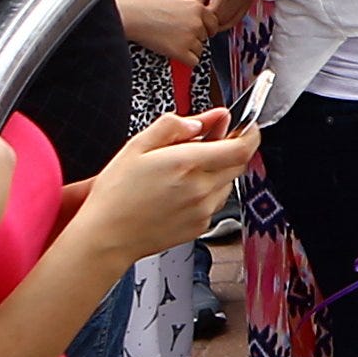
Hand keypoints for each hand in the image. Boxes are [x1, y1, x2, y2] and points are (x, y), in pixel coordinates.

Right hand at [75, 108, 258, 264]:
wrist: (108, 237)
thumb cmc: (117, 194)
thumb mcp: (138, 146)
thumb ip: (174, 125)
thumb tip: (204, 119)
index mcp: (187, 164)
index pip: (241, 147)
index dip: (249, 132)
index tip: (245, 125)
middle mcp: (201, 188)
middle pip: (238, 163)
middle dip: (231, 148)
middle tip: (211, 139)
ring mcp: (203, 210)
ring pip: (228, 182)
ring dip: (218, 170)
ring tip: (187, 168)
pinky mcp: (200, 226)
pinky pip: (215, 202)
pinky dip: (207, 191)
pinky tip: (181, 190)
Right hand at [114, 0, 209, 64]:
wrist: (132, 15)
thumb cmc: (144, 6)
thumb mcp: (174, 1)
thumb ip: (189, 11)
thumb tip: (194, 21)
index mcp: (197, 7)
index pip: (213, 23)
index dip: (205, 29)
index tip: (199, 32)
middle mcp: (197, 22)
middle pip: (206, 37)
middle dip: (194, 39)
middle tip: (178, 36)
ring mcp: (191, 37)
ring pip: (200, 50)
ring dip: (188, 49)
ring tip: (171, 42)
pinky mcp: (182, 51)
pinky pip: (193, 61)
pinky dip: (184, 60)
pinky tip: (173, 52)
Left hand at [182, 0, 252, 35]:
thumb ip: (198, 2)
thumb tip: (196, 19)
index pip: (215, 13)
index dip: (204, 20)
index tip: (196, 22)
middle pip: (225, 18)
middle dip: (212, 22)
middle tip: (201, 22)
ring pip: (234, 18)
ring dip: (221, 22)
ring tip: (209, 20)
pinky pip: (240, 14)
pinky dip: (230, 18)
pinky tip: (220, 16)